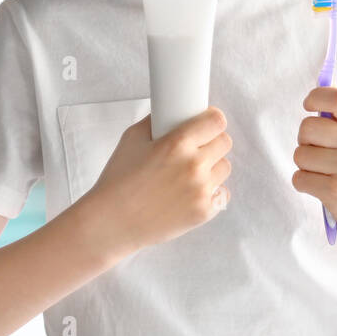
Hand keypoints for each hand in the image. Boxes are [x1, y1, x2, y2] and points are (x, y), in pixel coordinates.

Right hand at [88, 107, 231, 252]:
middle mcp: (193, 166)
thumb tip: (169, 113)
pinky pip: (222, 193)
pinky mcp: (204, 212)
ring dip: (213, 166)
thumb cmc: (117, 181)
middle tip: (199, 146)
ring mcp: (201, 190)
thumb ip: (154, 122)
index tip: (208, 122)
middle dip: (213, 141)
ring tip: (194, 171)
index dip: (213, 119)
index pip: (216, 121)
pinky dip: (212, 191)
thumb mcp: (131, 139)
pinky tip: (194, 190)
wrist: (111, 223)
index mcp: (177, 144)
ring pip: (225, 167)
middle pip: (225, 142)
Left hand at [292, 87, 336, 252]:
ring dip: (305, 166)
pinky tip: (322, 190)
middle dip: (305, 142)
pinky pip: (299, 178)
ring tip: (325, 175)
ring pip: (299, 155)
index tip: (309, 107)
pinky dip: (304, 184)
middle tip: (320, 156)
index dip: (316, 97)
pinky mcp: (336, 191)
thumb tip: (311, 105)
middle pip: (307, 127)